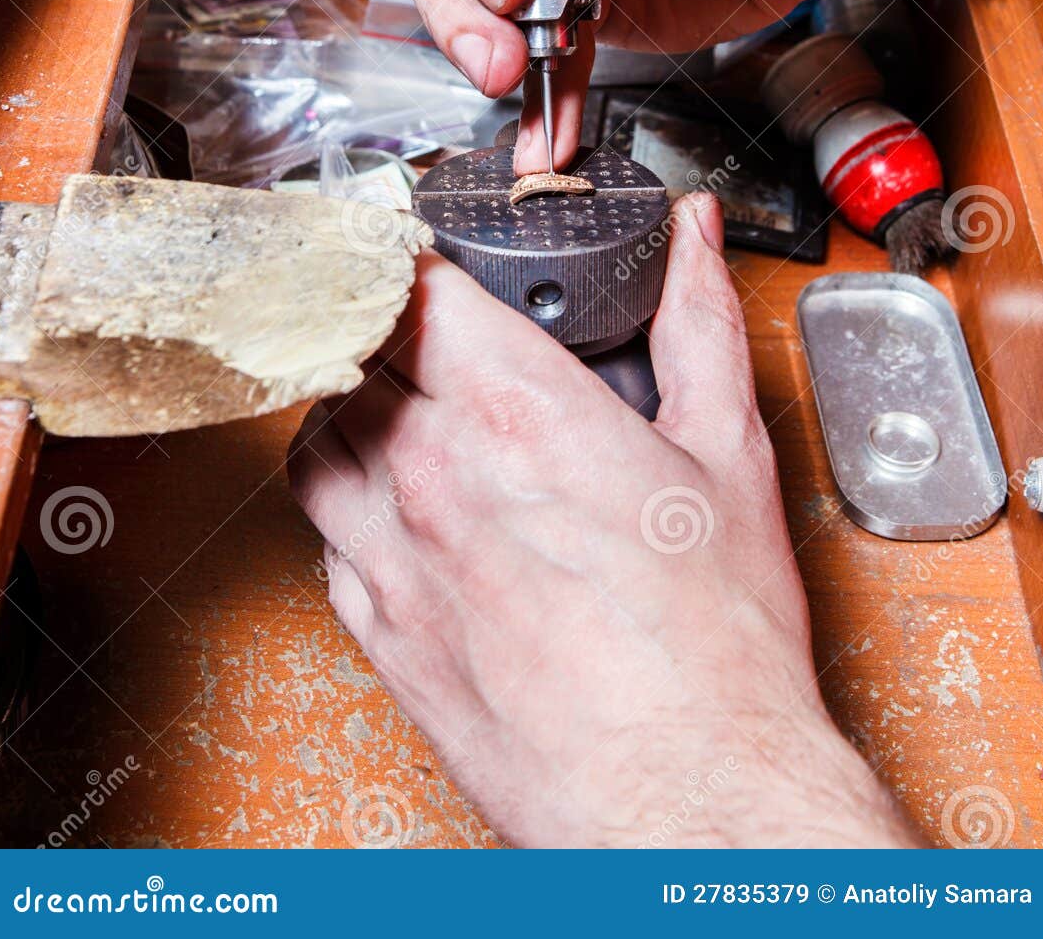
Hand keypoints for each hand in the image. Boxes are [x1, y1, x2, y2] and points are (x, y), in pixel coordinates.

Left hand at [289, 194, 915, 849]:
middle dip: (382, 322)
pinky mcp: (377, 628)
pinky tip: (400, 503)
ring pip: (316, 434)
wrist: (686, 800)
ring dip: (350, 405)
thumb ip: (697, 324)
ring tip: (408, 408)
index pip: (410, 285)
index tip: (434, 259)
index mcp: (515, 410)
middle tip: (425, 324)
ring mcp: (391, 554)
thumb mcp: (726, 453)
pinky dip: (346, 496)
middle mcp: (432, 473)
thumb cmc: (714, 648)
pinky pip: (322, 531)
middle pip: (351, 348)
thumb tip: (691, 242)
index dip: (415, 257)